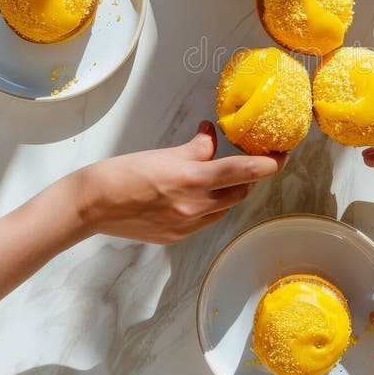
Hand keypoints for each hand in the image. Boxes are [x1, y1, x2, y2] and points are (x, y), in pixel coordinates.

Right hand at [74, 121, 285, 243]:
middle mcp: (195, 207)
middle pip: (240, 192)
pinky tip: (192, 195)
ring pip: (223, 208)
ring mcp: (186, 226)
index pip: (246, 171)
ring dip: (226, 192)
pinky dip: (207, 206)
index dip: (269, 164)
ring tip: (212, 176)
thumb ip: (197, 147)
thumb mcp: (166, 153)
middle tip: (246, 161)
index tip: (281, 156)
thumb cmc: (124, 172)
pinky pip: (204, 221)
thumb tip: (213, 136)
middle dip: (247, 178)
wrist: (92, 205)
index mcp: (193, 179)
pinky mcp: (176, 238)